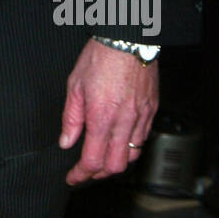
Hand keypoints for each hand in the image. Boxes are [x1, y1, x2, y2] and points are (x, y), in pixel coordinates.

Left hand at [60, 39, 158, 184]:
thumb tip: (66, 141)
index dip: (81, 174)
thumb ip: (71, 118)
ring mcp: (140, 117)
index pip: (92, 159)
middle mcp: (123, 121)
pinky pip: (143, 138)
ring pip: (132, 155)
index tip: (73, 178)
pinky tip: (119, 140)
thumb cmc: (100, 57)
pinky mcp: (151, 110)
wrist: (127, 39)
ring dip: (116, 162)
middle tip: (86, 170)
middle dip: (98, 173)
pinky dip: (130, 146)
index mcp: (101, 117)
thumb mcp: (75, 86)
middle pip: (115, 166)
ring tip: (102, 157)